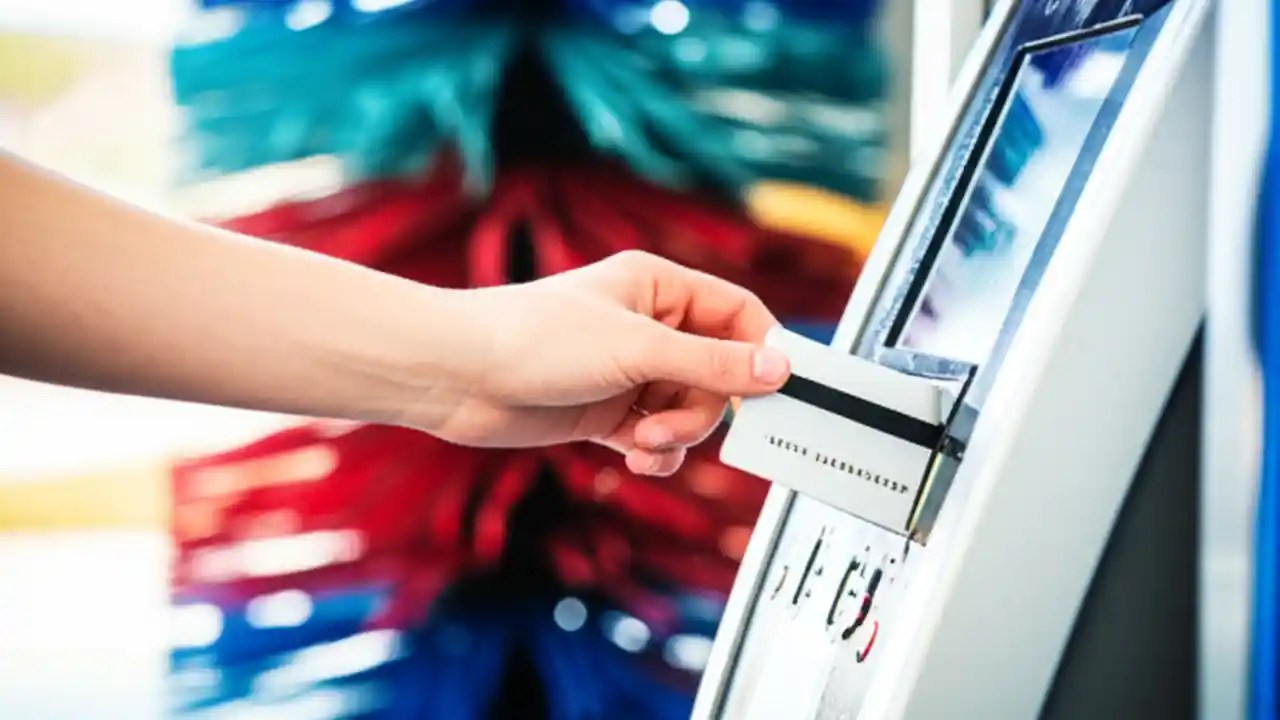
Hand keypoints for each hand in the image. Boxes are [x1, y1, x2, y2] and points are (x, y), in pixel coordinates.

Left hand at [418, 251, 790, 475]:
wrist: (459, 378)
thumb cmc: (532, 338)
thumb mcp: (638, 350)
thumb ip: (712, 363)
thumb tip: (777, 369)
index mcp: (659, 288)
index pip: (738, 314)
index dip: (762, 351)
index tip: (777, 389)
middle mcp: (648, 328)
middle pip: (718, 373)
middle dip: (704, 407)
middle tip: (678, 425)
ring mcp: (628, 372)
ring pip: (688, 410)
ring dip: (676, 434)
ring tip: (643, 441)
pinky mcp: (607, 412)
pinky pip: (656, 436)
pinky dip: (654, 452)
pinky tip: (634, 456)